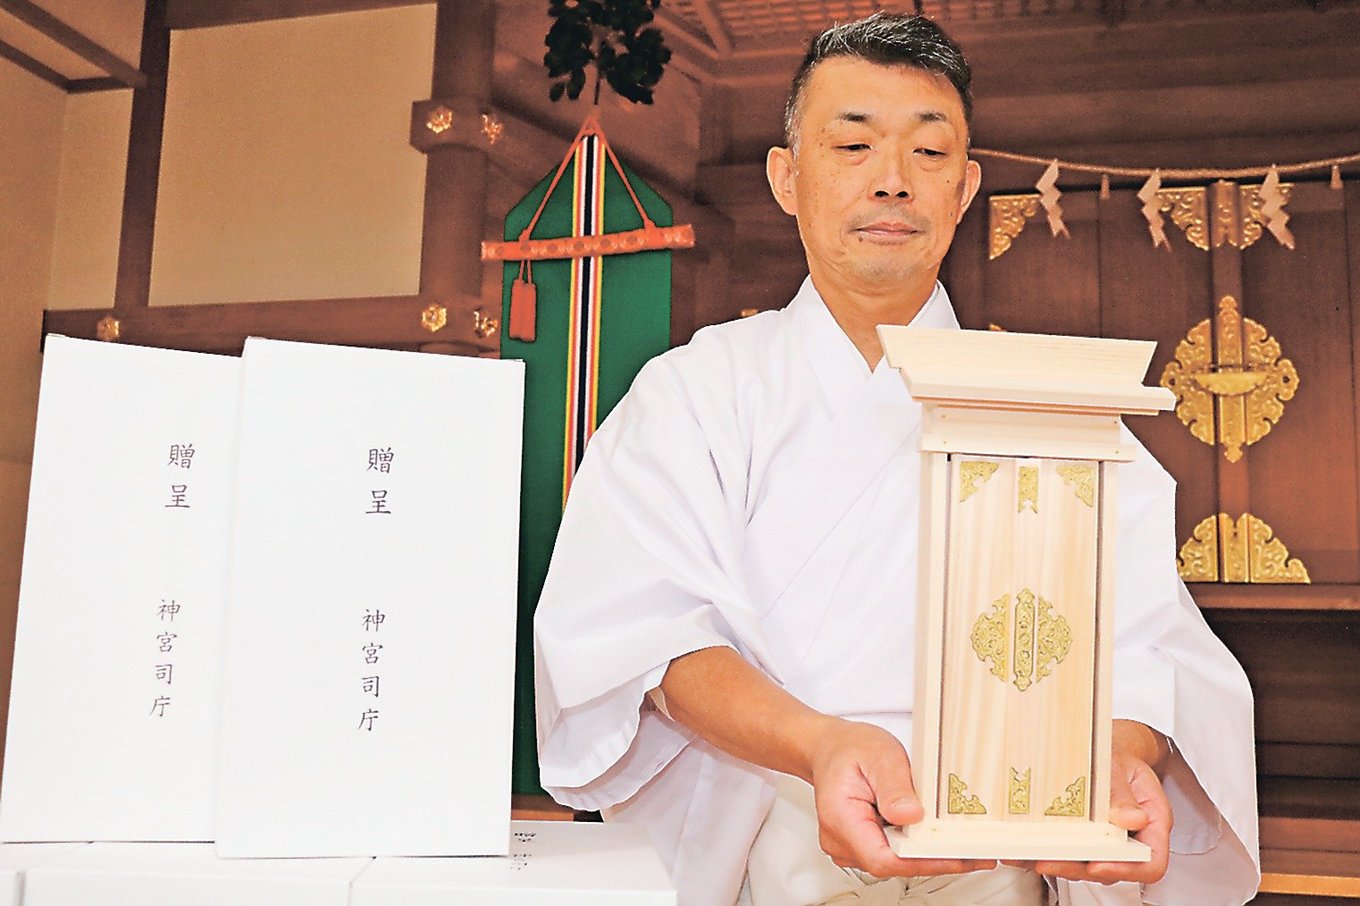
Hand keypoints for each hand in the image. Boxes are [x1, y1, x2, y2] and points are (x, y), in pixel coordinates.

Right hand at [808, 718, 997, 879]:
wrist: (832, 749)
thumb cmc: (850, 749)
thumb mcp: (878, 754)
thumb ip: (893, 785)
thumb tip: (911, 815)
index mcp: (839, 817)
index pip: (882, 858)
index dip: (921, 862)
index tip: (956, 857)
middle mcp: (840, 840)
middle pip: (892, 864)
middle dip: (934, 858)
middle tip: (976, 851)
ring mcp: (850, 847)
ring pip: (895, 862)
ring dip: (928, 854)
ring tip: (964, 843)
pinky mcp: (863, 846)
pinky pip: (893, 855)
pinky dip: (917, 848)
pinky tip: (938, 838)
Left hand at [1005, 731, 1171, 884]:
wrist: (1106, 750)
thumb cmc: (1118, 757)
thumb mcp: (1120, 765)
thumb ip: (1123, 793)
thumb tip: (1134, 819)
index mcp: (1153, 824)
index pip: (1150, 862)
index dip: (1125, 869)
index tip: (1096, 864)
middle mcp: (1131, 840)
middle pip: (1111, 869)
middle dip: (1077, 868)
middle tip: (1048, 861)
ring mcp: (1107, 844)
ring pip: (1086, 866)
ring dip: (1057, 864)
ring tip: (1028, 855)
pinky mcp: (1085, 842)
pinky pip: (1069, 854)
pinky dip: (1046, 853)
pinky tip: (1022, 850)